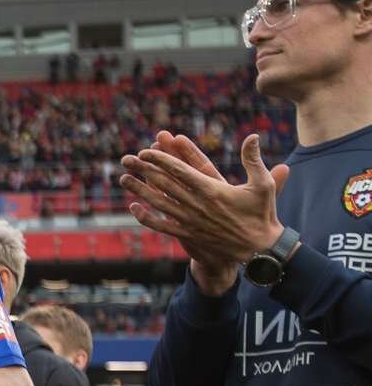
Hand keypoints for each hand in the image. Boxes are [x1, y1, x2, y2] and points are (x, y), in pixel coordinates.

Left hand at [119, 132, 291, 280]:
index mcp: (212, 189)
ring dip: (139, 190)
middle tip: (126, 159)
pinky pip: (162, 225)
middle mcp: (197, 204)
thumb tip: (253, 135)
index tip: (146, 150)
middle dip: (143, 169)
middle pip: (164, 183)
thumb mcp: (262, 184)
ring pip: (159, 202)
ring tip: (123, 178)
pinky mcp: (188, 234)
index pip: (180, 170)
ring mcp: (190, 220)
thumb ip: (253, 159)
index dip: (161, 159)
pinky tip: (133, 207)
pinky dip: (146, 217)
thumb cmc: (261, 214)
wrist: (258, 249)